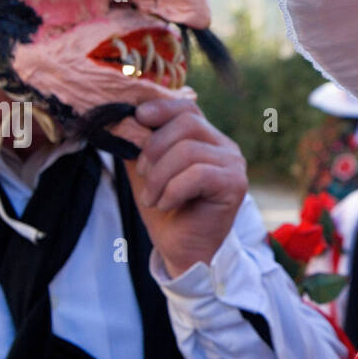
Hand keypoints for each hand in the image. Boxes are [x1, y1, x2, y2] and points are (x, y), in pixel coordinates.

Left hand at [126, 98, 247, 275]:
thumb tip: (122, 120)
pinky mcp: (235, 184)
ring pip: (188, 150)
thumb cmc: (167, 212)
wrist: (183, 251)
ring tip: (153, 198)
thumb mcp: (146, 171)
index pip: (188, 107)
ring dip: (160, 177)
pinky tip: (167, 204)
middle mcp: (225, 147)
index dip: (161, 108)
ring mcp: (233, 165)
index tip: (137, 119)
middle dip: (154, 149)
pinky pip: (197, 174)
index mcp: (206, 139)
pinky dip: (173, 190)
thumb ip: (139, 144)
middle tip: (144, 176)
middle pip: (187, 123)